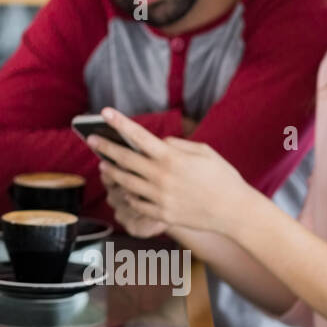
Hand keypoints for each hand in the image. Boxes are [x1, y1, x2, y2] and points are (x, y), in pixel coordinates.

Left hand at [86, 108, 249, 235]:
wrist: (235, 212)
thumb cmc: (222, 177)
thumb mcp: (204, 152)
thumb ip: (177, 145)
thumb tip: (158, 143)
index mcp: (172, 158)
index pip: (139, 136)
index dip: (120, 123)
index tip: (105, 112)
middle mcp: (161, 177)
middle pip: (124, 159)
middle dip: (104, 147)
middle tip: (91, 139)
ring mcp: (159, 197)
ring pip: (125, 182)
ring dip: (112, 171)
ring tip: (104, 164)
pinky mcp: (161, 214)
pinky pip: (136, 202)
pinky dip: (128, 194)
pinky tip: (124, 188)